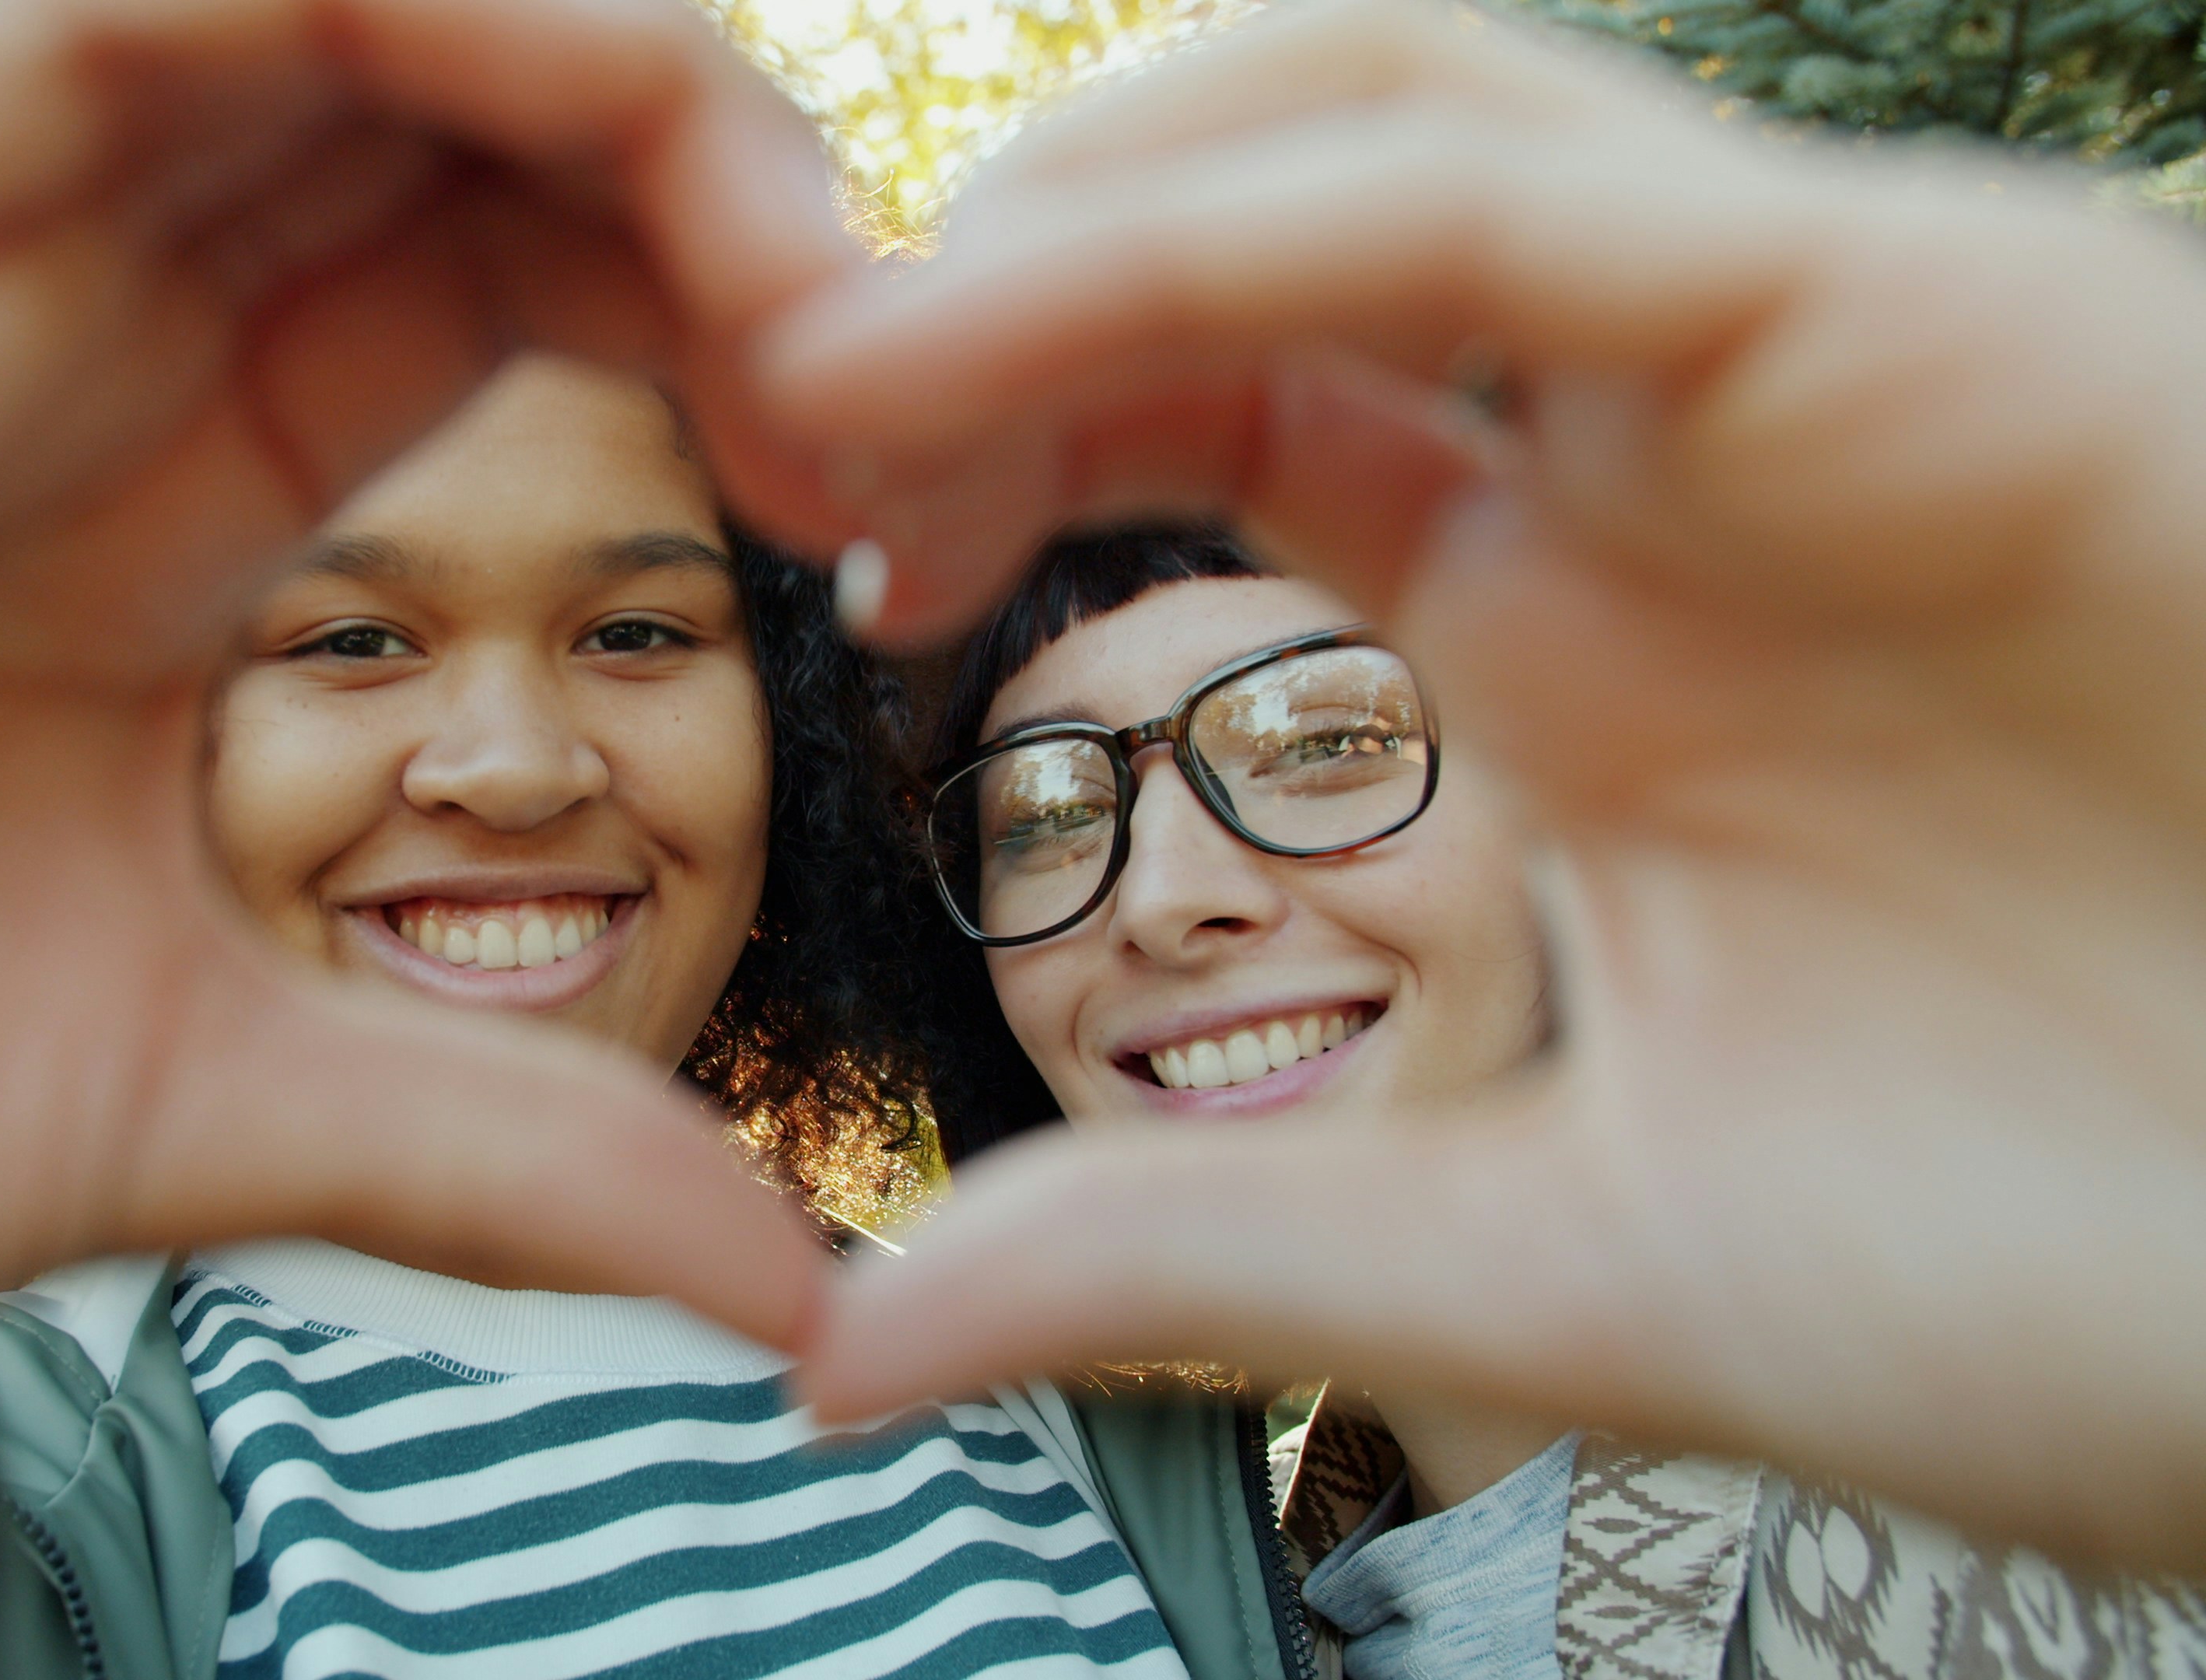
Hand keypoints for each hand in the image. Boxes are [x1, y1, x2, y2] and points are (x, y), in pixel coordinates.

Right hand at [0, 0, 850, 1659]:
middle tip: (893, 378)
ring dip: (590, 57)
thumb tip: (803, 1296)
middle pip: (465, 86)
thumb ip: (494, 1143)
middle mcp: (70, 323)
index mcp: (169, 486)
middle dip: (723, 166)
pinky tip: (538, 90)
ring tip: (780, 258)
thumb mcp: (195, 1104)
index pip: (515, 253)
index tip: (899, 505)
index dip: (755, 316)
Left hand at [764, 0, 2205, 1571]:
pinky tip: (1042, 313)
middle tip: (778, 399)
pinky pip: (1541, 183)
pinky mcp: (1939, 318)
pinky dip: (1272, 208)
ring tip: (846, 345)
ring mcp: (1803, 368)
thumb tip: (846, 1353)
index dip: (995, 419)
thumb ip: (1209, 1257)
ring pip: (1382, 108)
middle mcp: (1670, 458)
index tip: (829, 541)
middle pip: (1264, 203)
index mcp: (1582, 624)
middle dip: (997, 261)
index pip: (1225, 392)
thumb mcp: (1564, 1261)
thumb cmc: (2104, 1282)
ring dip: (1090, 185)